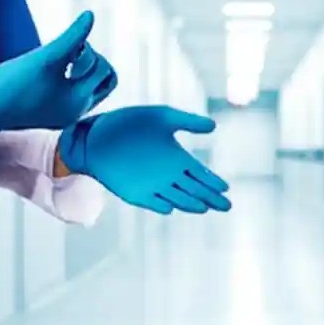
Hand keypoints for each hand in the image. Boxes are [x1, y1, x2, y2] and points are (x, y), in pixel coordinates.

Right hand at [0, 11, 117, 135]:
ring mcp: (64, 115)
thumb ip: (72, 36)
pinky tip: (50, 72)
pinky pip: (74, 94)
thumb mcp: (46, 56)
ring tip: (62, 61)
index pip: (104, 70)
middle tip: (71, 54)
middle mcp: (76, 113)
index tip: (65, 48)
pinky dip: (70, 79)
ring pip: (91, 88)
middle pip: (106, 82)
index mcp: (79, 102)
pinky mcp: (51, 114)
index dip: (87, 50)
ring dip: (83, 70)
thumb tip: (91, 15)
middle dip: (93, 62)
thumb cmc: (12, 82)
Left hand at [59, 106, 229, 214]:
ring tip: (205, 207)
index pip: (201, 174)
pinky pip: (152, 202)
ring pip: (178, 198)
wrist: (96, 136)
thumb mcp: (162, 117)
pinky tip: (170, 207)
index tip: (226, 188)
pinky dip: (161, 205)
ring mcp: (153, 186)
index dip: (213, 181)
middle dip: (211, 197)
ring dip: (190, 203)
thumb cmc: (130, 123)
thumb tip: (214, 126)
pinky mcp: (135, 194)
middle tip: (227, 206)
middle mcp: (168, 175)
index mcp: (177, 158)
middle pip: (195, 190)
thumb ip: (188, 121)